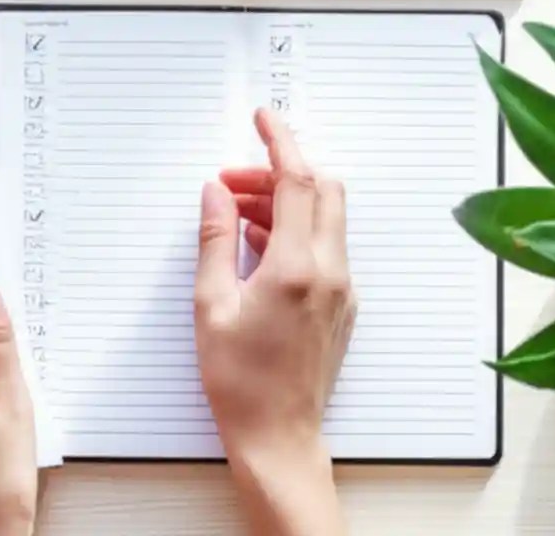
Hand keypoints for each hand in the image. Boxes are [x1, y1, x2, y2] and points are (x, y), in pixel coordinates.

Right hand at [196, 109, 354, 535]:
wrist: (279, 437)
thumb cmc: (239, 382)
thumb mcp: (211, 305)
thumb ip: (215, 240)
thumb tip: (216, 193)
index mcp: (297, 268)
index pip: (298, 181)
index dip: (280, 141)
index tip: (263, 117)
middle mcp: (331, 273)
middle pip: (321, 191)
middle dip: (280, 172)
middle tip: (234, 181)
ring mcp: (343, 289)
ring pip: (325, 219)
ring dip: (285, 203)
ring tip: (236, 216)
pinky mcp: (343, 305)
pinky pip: (326, 248)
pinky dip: (295, 232)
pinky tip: (257, 248)